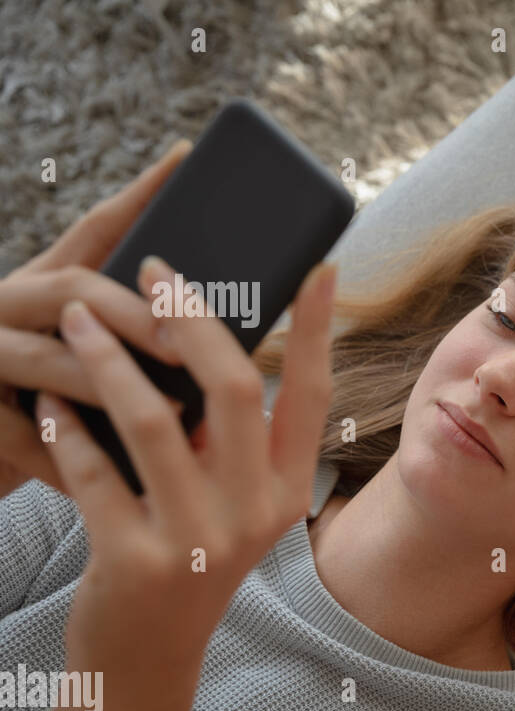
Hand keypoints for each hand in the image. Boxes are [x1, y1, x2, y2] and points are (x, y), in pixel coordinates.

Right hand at [0, 139, 192, 498]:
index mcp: (48, 289)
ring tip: (167, 409)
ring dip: (108, 384)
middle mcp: (9, 304)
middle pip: (74, 287)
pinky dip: (64, 455)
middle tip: (190, 343)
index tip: (189, 158)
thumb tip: (221, 340)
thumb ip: (136, 343)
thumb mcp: (92, 367)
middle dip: (137, 314)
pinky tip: (104, 475)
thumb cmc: (52, 415)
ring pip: (42, 356)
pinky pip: (16, 433)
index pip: (96, 228)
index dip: (140, 194)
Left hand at [32, 255, 336, 710]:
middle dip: (190, 318)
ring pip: (155, 419)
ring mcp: (200, 540)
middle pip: (235, 389)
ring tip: (78, 320)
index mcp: (287, 492)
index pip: (311, 395)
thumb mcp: (230, 509)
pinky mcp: (137, 561)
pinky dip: (65, 429)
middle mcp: (257, 514)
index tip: (318, 271)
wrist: (146, 660)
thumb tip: (212, 352)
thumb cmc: (186, 563)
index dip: (314, 330)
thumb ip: (234, 446)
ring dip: (108, 358)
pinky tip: (47, 404)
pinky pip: (93, 472)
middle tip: (156, 273)